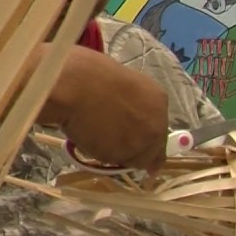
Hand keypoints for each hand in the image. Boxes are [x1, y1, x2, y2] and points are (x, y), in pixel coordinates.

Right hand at [42, 46, 168, 172]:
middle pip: (149, 153)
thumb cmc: (90, 75)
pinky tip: (87, 135)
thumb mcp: (122, 86)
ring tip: (93, 132)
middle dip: (132, 151)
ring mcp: (139, 142)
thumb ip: (132, 105)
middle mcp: (155, 124)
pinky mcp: (120, 155)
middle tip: (109, 142)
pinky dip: (98, 152)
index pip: (160, 133)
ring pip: (128, 159)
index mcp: (157, 102)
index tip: (140, 151)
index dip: (147, 143)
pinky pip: (109, 160)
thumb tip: (128, 119)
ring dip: (114, 152)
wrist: (74, 85)